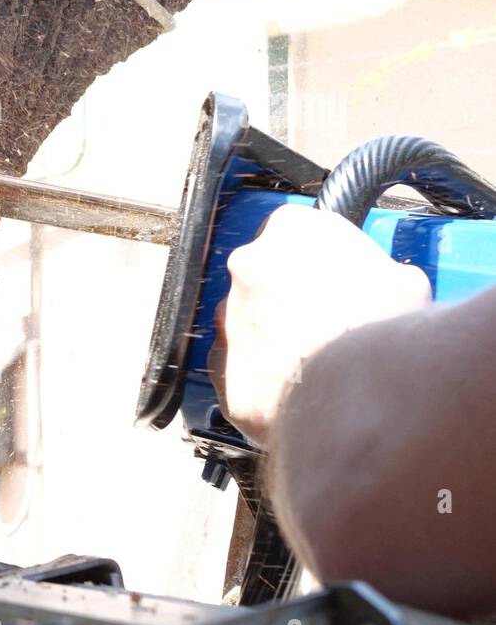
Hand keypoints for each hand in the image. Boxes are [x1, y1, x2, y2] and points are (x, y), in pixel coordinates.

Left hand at [208, 204, 432, 446]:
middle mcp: (246, 264)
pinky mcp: (221, 369)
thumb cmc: (390, 328)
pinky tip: (298, 397)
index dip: (317, 263)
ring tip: (317, 370)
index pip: (294, 233)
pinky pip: (240, 374)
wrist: (365, 394)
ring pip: (247, 327)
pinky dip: (264, 385)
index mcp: (291, 227)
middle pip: (263, 279)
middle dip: (288, 302)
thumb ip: (372, 275)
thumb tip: (378, 290)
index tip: (334, 283)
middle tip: (326, 330)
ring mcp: (228, 317)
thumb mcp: (404, 282)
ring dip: (272, 343)